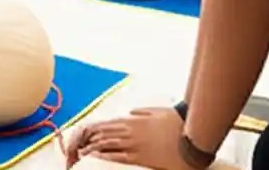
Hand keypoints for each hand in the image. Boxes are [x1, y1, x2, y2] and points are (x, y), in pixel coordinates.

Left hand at [69, 107, 200, 168]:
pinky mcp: (141, 157)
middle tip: (77, 146)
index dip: (92, 129)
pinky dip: (104, 156)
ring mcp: (134, 144)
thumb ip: (142, 111)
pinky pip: (118, 156)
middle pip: (102, 133)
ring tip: (80, 153)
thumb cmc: (177, 122)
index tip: (83, 134)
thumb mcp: (157, 111)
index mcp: (133, 120)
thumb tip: (131, 112)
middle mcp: (130, 131)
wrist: (191, 135)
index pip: (106, 123)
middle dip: (87, 139)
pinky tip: (95, 157)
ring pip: (106, 144)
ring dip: (92, 148)